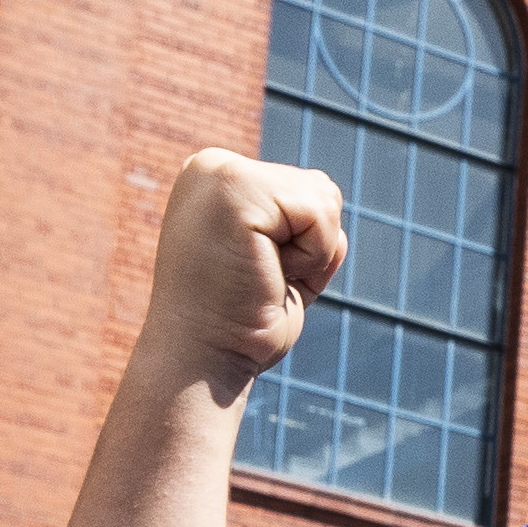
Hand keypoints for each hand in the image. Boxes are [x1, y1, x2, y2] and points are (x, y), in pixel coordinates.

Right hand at [139, 150, 346, 395]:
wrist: (202, 360)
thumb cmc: (241, 321)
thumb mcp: (274, 257)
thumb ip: (295, 218)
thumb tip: (324, 188)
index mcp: (217, 178)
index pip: (308, 192)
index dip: (305, 246)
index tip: (260, 273)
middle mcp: (212, 166)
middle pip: (322, 191)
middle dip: (312, 247)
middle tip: (261, 279)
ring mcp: (220, 172)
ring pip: (325, 199)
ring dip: (312, 253)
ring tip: (262, 275)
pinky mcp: (235, 188)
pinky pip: (319, 215)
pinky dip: (310, 257)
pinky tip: (267, 272)